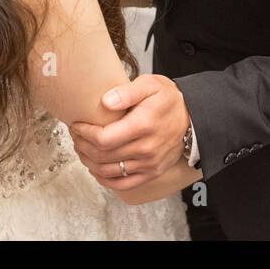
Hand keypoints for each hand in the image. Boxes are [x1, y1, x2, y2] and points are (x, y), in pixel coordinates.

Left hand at [69, 73, 188, 192]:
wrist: (193, 118)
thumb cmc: (168, 99)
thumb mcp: (150, 84)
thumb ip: (126, 92)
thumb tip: (105, 102)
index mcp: (142, 125)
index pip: (104, 138)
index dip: (84, 134)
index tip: (77, 125)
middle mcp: (146, 148)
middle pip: (102, 156)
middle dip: (82, 146)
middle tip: (75, 135)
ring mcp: (149, 164)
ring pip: (109, 171)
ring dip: (89, 162)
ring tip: (82, 149)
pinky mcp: (151, 172)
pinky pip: (123, 184)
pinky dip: (105, 180)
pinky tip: (96, 169)